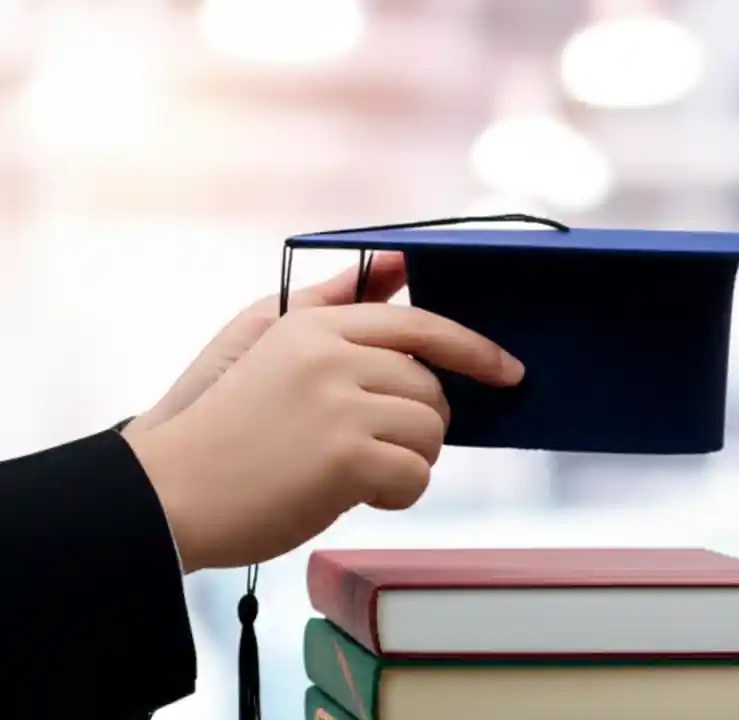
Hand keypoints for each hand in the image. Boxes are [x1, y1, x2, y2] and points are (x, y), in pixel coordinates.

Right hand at [121, 266, 523, 572]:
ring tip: (356, 473)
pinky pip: (417, 475)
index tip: (507, 369)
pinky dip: (398, 494)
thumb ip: (333, 303)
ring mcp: (340, 404)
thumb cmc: (221, 424)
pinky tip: (356, 495)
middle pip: (433, 389)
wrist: (168, 494)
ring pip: (431, 432)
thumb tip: (396, 265)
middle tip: (373, 449)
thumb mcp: (264, 340)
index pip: (421, 325)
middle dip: (420, 425)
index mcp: (317, 326)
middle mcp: (333, 356)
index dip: (473, 349)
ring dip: (408, 462)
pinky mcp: (345, 456)